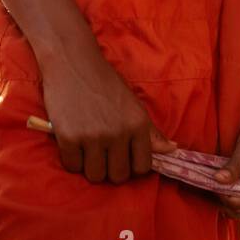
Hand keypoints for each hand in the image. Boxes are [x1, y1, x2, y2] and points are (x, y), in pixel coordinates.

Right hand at [37, 31, 175, 182]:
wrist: (73, 63)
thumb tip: (172, 150)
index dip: (133, 165)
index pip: (142, 167)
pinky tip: (74, 145)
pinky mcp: (68, 138)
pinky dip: (72, 160)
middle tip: (104, 154)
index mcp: (137, 124)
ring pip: (96, 176)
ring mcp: (92, 137)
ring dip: (92, 167)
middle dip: (112, 169)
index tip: (124, 157)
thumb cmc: (105, 83)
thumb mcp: (133, 105)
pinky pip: (72, 167)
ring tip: (89, 150)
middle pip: (119, 176)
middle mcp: (118, 133)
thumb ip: (151, 131)